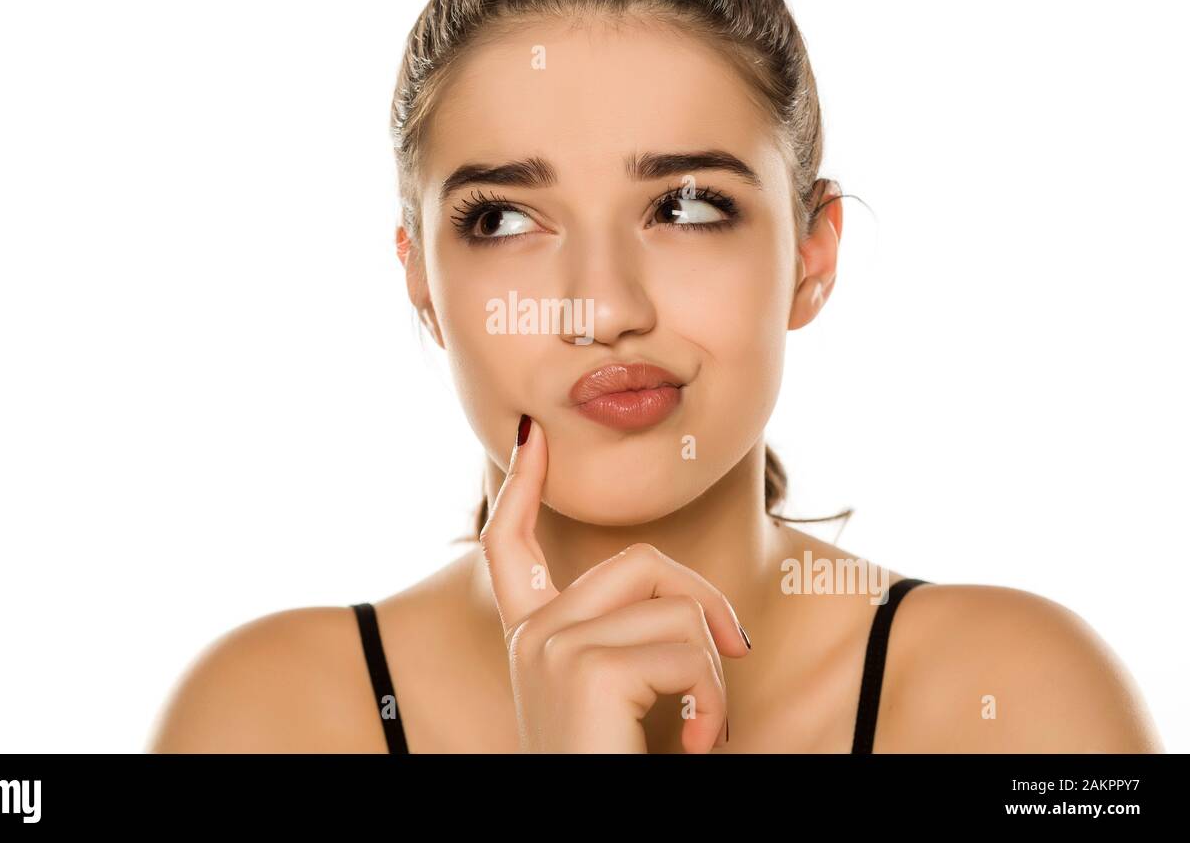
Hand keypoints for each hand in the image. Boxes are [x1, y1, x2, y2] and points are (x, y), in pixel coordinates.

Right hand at [479, 414, 751, 752]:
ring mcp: (551, 647)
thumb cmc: (615, 767)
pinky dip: (711, 704)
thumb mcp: (617, 700)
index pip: (510, 546)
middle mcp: (532, 637)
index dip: (521, 489)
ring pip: (676, 609)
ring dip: (712, 676)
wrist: (599, 837)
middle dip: (706, 604)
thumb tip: (690, 604)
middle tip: (734, 655)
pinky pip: (686, 650)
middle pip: (641, 563)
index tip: (533, 439)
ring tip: (697, 733)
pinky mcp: (581, 667)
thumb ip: (629, 640)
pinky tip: (690, 746)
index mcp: (534, 640)